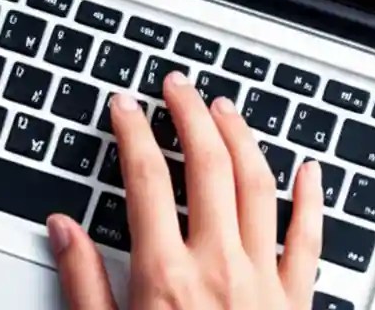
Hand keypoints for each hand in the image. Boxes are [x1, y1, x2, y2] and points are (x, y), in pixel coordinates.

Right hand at [48, 71, 323, 308]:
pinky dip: (312, 198)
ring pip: (259, 186)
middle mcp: (219, 268)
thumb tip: (62, 229)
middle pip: (207, 166)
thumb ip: (84, 284)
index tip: (123, 107)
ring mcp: (264, 281)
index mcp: (165, 278)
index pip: (143, 182)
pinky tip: (310, 168)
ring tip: (227, 109)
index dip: (132, 133)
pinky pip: (311, 238)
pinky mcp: (297, 301)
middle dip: (190, 115)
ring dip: (243, 138)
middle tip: (177, 85)